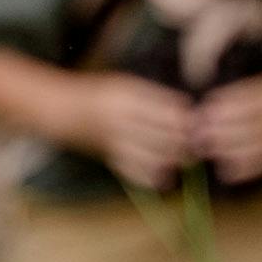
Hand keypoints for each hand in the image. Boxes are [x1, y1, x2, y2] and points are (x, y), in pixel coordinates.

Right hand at [80, 77, 203, 184]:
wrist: (65, 112)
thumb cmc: (101, 93)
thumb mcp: (127, 84)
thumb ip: (155, 96)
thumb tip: (185, 107)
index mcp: (125, 99)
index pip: (163, 112)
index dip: (184, 119)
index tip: (197, 120)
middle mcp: (119, 122)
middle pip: (161, 136)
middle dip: (183, 141)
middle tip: (196, 141)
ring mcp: (114, 143)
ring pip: (151, 157)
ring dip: (172, 159)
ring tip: (185, 156)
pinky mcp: (109, 159)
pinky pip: (134, 173)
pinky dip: (152, 177)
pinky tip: (165, 175)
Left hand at [194, 78, 261, 181]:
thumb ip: (239, 92)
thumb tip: (209, 103)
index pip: (246, 104)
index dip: (221, 110)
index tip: (202, 113)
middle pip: (247, 128)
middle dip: (219, 133)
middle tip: (199, 134)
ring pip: (251, 150)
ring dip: (225, 152)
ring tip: (207, 150)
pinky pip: (259, 166)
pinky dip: (240, 170)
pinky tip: (223, 168)